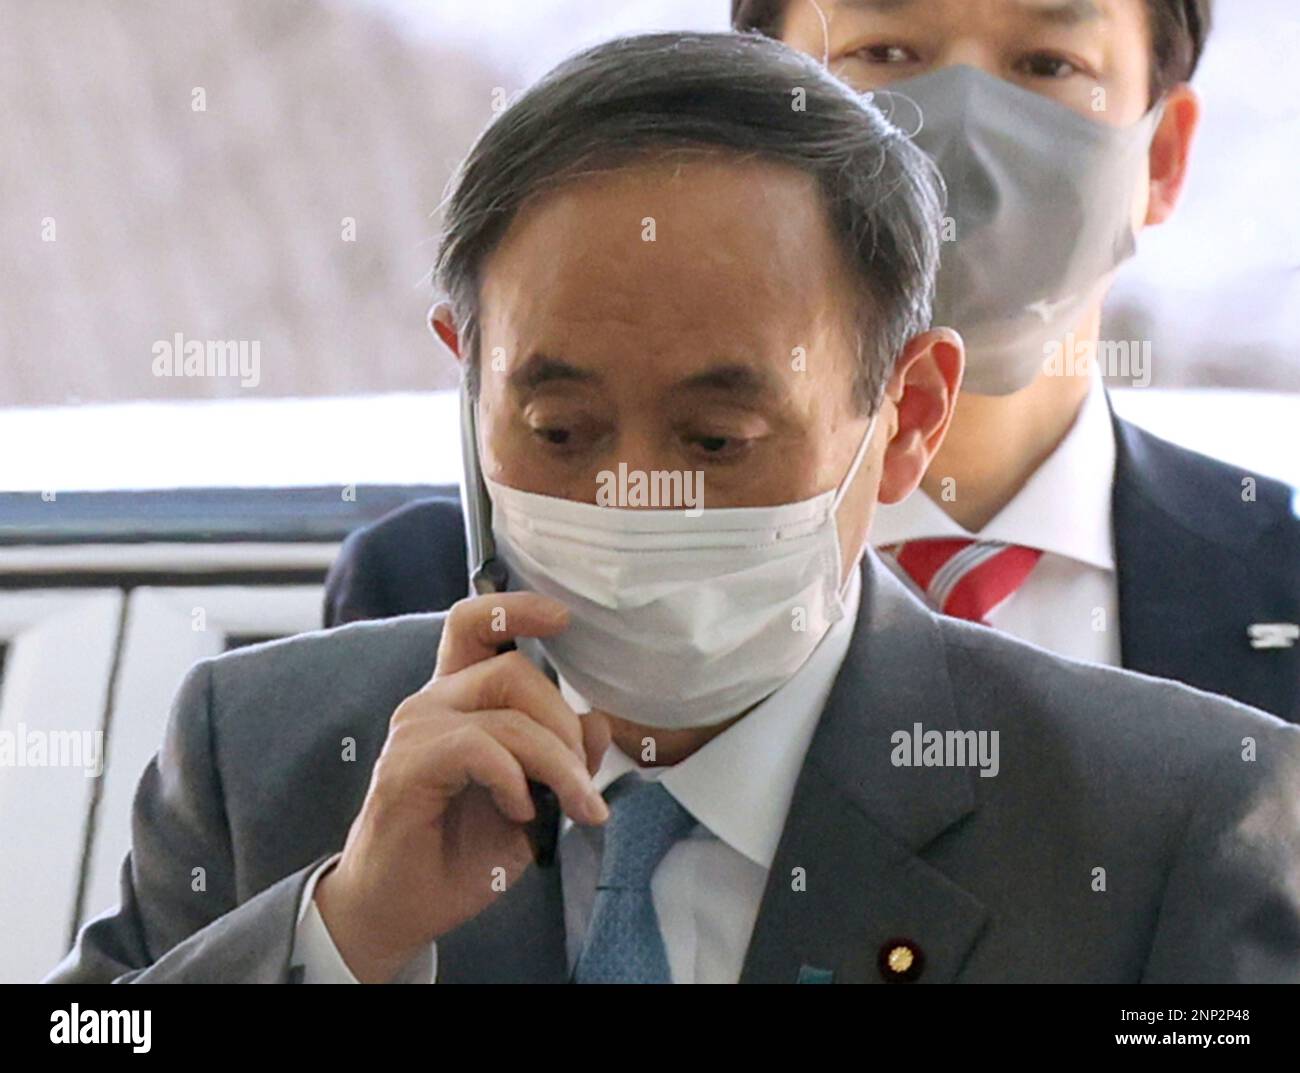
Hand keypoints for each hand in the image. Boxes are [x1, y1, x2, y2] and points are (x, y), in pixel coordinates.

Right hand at [314, 592, 610, 981]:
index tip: (563, 617)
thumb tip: (597, 723)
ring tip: (574, 806)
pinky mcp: (406, 765)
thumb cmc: (459, 853)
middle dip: (565, 725)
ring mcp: (415, 730)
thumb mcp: (532, 803)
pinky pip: (480, 748)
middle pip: (515, 672)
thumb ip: (562, 759)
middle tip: (585, 783)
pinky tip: (520, 812)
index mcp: (458, 701)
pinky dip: (515, 779)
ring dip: (556, 763)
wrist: (399, 911)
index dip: (514, 610)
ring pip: (508, 715)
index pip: (474, 627)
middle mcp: (433, 703)